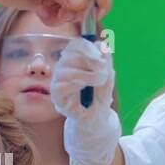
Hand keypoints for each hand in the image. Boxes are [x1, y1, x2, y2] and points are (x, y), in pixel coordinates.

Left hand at [0, 0, 111, 25]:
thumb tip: (83, 4)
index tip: (100, 11)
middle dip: (83, 8)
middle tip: (71, 17)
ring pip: (75, 9)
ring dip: (67, 16)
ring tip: (52, 15)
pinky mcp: (48, 3)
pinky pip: (60, 17)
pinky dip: (54, 19)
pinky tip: (42, 14)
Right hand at [51, 38, 120, 164]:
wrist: (97, 119)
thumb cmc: (100, 97)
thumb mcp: (108, 78)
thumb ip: (106, 62)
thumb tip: (103, 44)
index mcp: (75, 60)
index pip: (75, 45)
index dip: (86, 47)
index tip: (100, 55)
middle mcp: (63, 68)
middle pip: (70, 56)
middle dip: (90, 62)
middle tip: (103, 72)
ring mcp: (57, 82)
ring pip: (66, 71)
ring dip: (86, 75)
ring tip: (98, 81)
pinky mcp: (56, 97)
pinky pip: (60, 87)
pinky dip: (74, 85)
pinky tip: (83, 87)